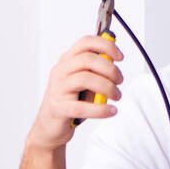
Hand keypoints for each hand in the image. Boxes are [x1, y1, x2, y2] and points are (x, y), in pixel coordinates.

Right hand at [26, 35, 122, 151]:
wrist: (50, 126)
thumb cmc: (69, 102)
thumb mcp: (83, 81)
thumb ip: (96, 70)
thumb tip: (113, 59)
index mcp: (67, 61)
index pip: (86, 42)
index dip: (106, 46)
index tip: (120, 57)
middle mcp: (60, 71)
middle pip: (87, 59)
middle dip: (110, 69)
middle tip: (119, 81)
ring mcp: (57, 89)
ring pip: (85, 79)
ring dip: (107, 87)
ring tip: (116, 96)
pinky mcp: (58, 108)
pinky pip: (82, 107)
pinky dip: (101, 109)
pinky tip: (110, 111)